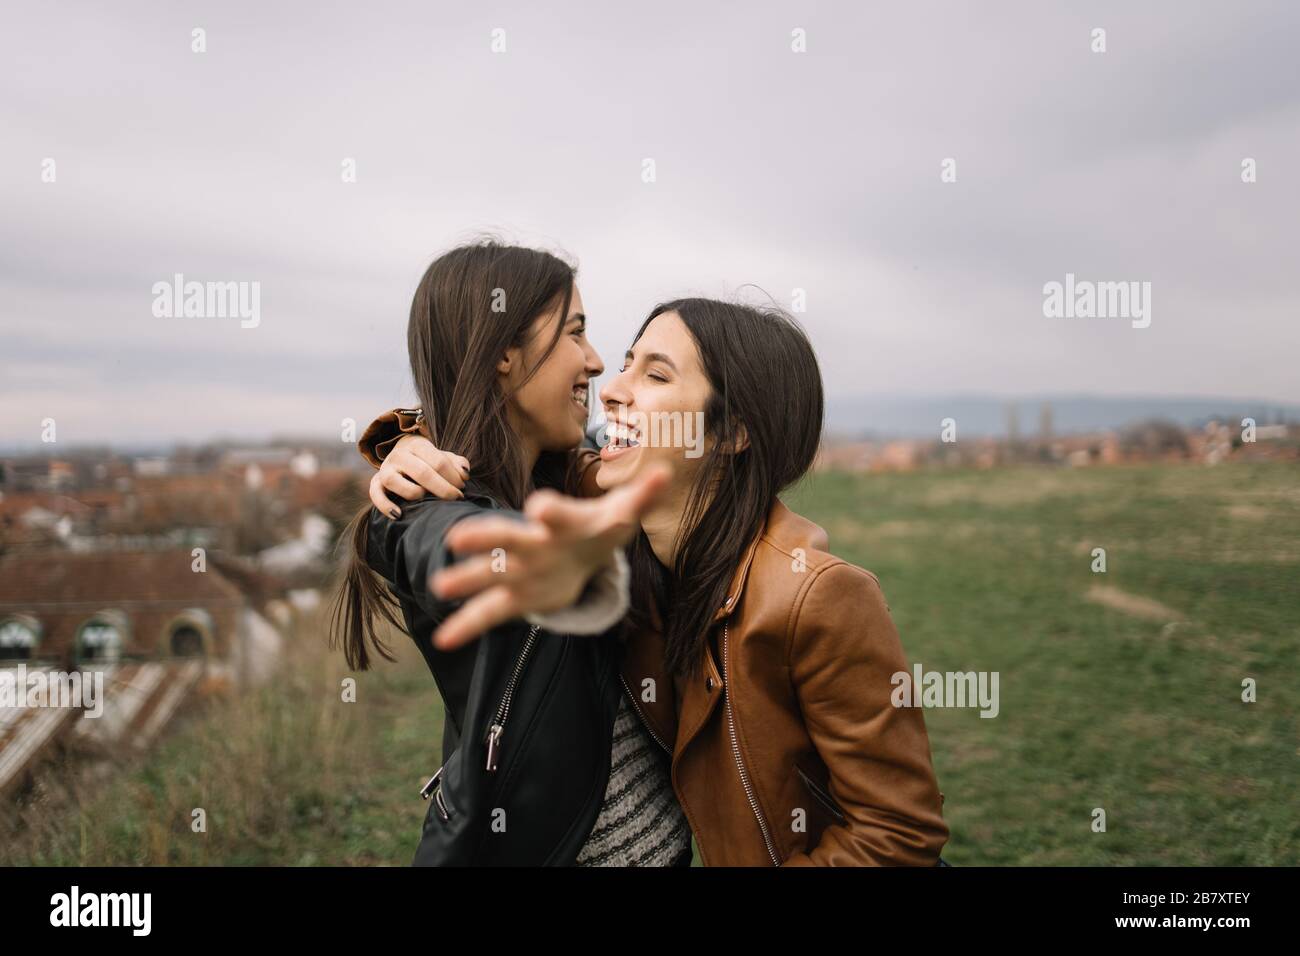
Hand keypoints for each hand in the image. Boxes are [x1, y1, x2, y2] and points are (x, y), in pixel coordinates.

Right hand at [369, 434, 470, 516]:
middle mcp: (399, 455)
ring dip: (414, 493)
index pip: (439, 462)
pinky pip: (375, 494)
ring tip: (426, 497)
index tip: (462, 487)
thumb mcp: (442, 456)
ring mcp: (385, 469)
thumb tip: (464, 473)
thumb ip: (456, 463)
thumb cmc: (428, 460)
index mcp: (417, 445)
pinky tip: (399, 515)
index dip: (454, 478)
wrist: (402, 455)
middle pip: (422, 473)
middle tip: (456, 498)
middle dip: (443, 489)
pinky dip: (385, 505)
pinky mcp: (376, 482)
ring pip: (395, 482)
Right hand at [428, 464, 670, 649]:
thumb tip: (667, 475)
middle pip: (508, 538)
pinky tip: (442, 641)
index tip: (539, 508)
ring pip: (491, 573)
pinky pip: (489, 613)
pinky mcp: (517, 597)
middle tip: (457, 538)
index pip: (557, 514)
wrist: (581, 548)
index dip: (551, 511)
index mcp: (561, 522)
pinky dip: (467, 627)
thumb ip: (642, 496)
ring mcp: (521, 570)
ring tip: (439, 587)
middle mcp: (534, 542)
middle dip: (486, 539)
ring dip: (465, 580)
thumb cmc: (599, 526)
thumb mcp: (623, 513)